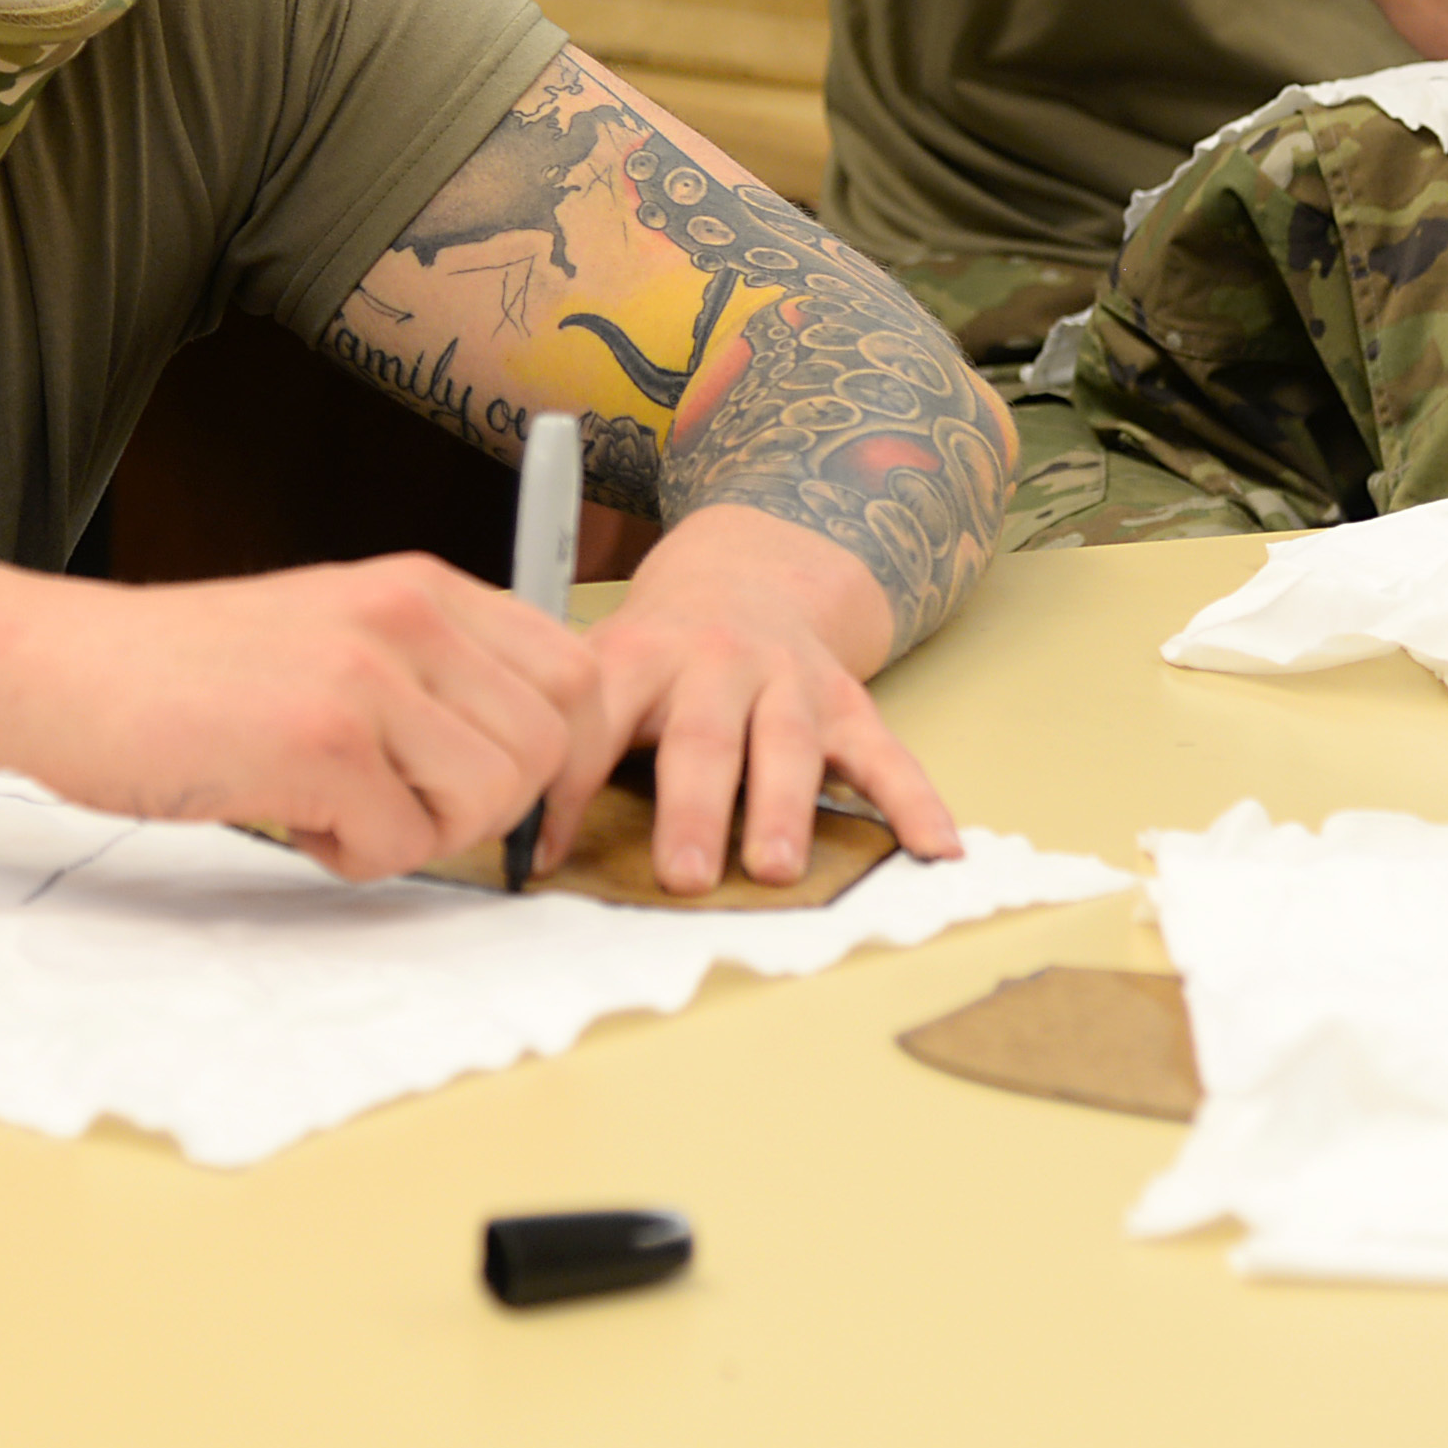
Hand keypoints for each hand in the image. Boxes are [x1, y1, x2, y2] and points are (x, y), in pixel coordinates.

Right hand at [4, 553, 612, 882]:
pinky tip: (291, 818)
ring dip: (422, 836)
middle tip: (406, 812)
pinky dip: (353, 858)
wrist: (60, 667)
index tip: (507, 802)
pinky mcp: (317, 743)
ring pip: (489, 800)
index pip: (576, 672)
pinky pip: (400, 845)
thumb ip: (430, 672)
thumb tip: (528, 765)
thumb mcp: (336, 629)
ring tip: (341, 811)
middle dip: (491, 808)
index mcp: (425, 586)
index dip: (562, 757)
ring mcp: (366, 676)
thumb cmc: (192, 670)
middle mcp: (410, 617)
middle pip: (549, 746)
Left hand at [535, 504, 961, 894]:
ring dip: (784, 807)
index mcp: (639, 655)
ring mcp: (790, 681)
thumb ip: (564, 740)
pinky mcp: (848, 702)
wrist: (750, 572)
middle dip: (694, 808)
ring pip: (789, 744)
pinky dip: (916, 803)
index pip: (595, 725)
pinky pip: (888, 755)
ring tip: (777, 869)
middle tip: (684, 876)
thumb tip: (509, 838)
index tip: (544, 859)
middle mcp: (716, 662)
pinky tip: (938, 850)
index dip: (568, 790)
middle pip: (702, 737)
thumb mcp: (600, 667)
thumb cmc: (658, 651)